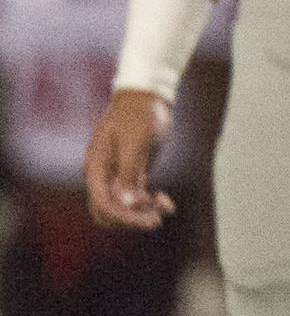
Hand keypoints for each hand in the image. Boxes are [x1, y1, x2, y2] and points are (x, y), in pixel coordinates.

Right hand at [83, 90, 176, 229]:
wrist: (148, 94)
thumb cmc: (138, 113)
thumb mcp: (135, 140)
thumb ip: (128, 171)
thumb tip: (125, 202)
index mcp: (96, 168)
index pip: (102, 204)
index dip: (122, 216)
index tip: (146, 218)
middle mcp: (104, 175)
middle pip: (109, 210)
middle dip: (130, 218)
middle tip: (154, 221)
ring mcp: (118, 175)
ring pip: (124, 206)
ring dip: (142, 212)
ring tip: (165, 210)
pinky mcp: (134, 172)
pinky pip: (137, 196)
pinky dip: (150, 202)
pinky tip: (167, 204)